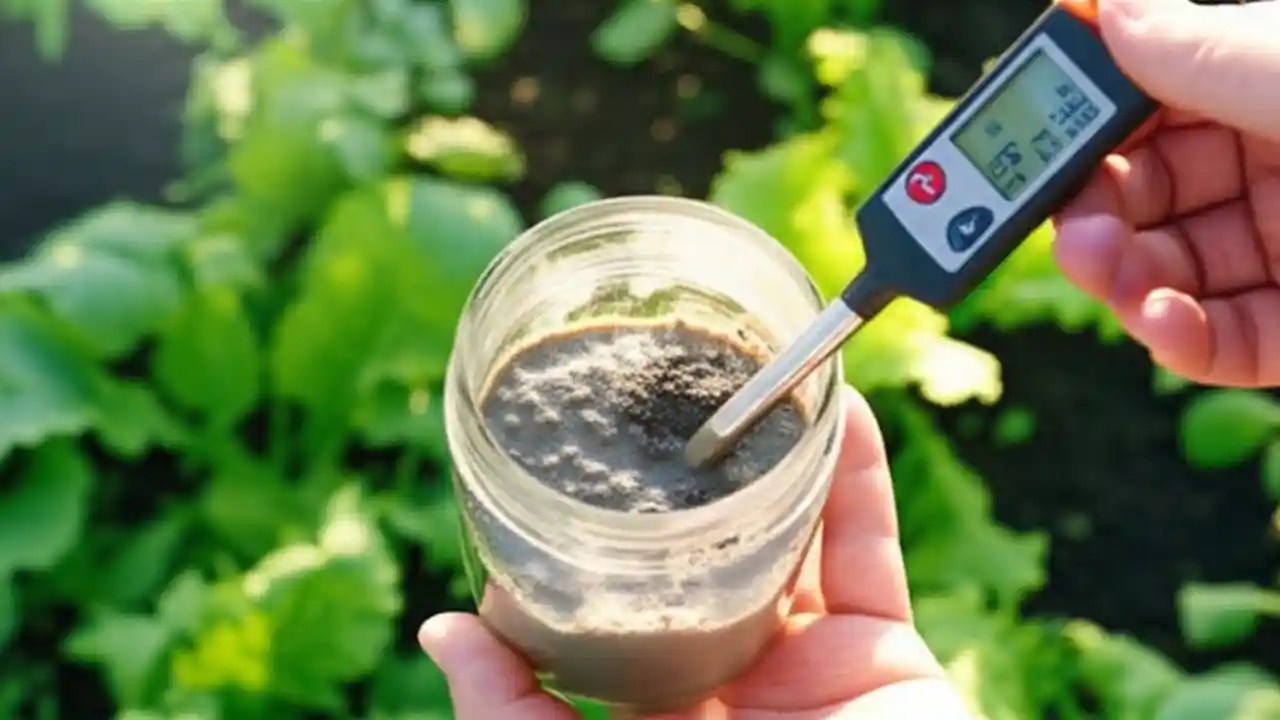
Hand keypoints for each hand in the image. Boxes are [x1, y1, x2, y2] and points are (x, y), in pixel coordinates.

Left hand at [417, 386, 971, 718]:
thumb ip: (515, 718)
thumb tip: (441, 632)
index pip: (613, 612)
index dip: (593, 541)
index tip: (566, 464)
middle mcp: (730, 685)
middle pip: (704, 558)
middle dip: (690, 484)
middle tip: (661, 399)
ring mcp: (809, 665)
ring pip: (787, 537)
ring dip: (774, 457)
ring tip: (745, 377)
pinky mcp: (885, 650)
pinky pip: (868, 548)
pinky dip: (858, 476)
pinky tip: (839, 406)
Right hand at [1053, 0, 1279, 385]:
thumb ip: (1198, 51)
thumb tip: (1100, 11)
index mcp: (1263, 87)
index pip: (1146, 101)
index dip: (1083, 120)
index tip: (1027, 137)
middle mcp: (1272, 165)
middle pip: (1140, 194)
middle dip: (1090, 215)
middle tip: (1074, 233)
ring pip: (1164, 272)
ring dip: (1120, 282)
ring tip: (1112, 278)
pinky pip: (1219, 342)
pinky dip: (1176, 340)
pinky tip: (1162, 325)